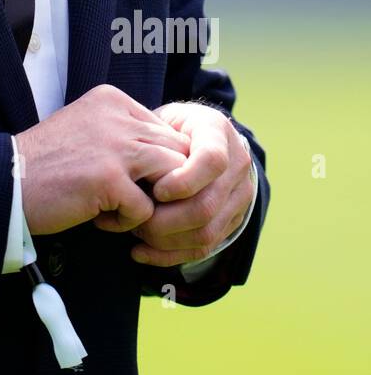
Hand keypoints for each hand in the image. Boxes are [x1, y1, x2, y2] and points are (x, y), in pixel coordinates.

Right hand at [16, 85, 191, 237]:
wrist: (6, 181)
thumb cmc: (45, 163)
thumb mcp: (87, 127)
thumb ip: (124, 132)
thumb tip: (171, 156)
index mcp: (111, 99)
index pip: (165, 129)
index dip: (155, 162)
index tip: (125, 178)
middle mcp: (117, 116)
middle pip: (176, 151)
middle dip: (161, 183)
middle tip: (130, 199)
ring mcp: (115, 147)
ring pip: (172, 176)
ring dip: (150, 201)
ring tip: (120, 209)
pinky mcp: (110, 179)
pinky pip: (146, 209)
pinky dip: (127, 222)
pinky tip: (99, 218)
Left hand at [113, 101, 253, 267]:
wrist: (200, 136)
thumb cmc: (171, 127)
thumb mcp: (164, 119)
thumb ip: (155, 136)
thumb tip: (136, 168)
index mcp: (219, 133)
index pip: (212, 161)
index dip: (184, 180)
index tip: (156, 189)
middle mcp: (237, 166)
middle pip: (207, 205)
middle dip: (166, 220)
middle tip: (135, 218)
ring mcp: (239, 197)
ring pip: (206, 232)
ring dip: (165, 240)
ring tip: (136, 233)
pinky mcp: (232, 222)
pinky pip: (204, 248)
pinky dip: (170, 255)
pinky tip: (141, 253)